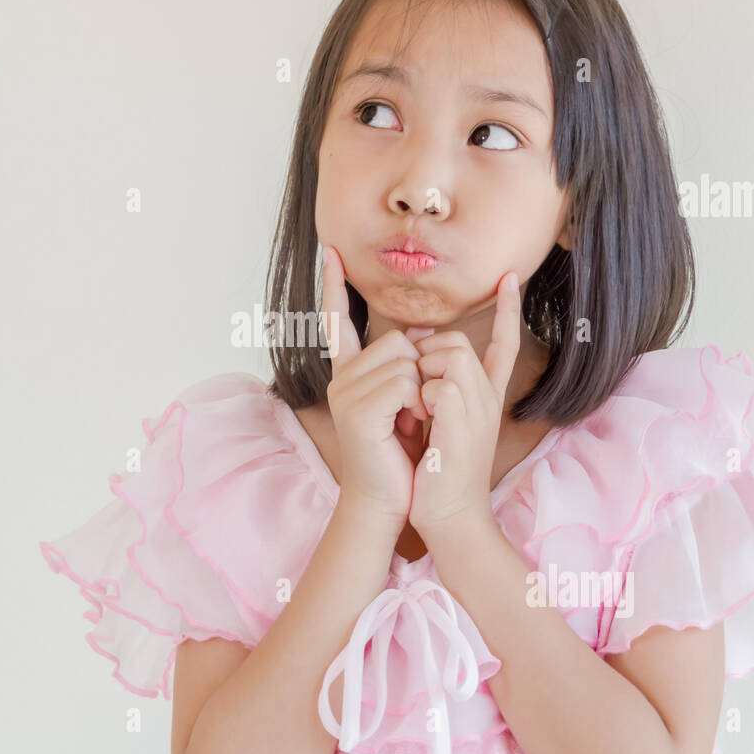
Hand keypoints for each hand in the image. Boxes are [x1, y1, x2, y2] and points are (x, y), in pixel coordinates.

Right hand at [320, 245, 428, 534]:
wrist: (389, 501)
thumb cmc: (402, 456)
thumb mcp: (406, 404)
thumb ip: (405, 368)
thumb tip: (417, 334)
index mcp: (351, 375)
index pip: (339, 321)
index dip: (334, 286)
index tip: (332, 252)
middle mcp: (342, 379)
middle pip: (396, 340)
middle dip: (419, 370)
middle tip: (413, 411)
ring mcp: (345, 394)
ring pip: (404, 360)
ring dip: (421, 391)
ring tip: (410, 423)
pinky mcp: (357, 411)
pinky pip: (404, 382)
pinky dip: (418, 403)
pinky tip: (407, 427)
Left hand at [408, 271, 523, 537]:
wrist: (450, 516)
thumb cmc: (438, 476)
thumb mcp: (441, 425)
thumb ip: (438, 389)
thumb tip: (419, 351)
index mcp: (486, 397)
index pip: (504, 342)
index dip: (508, 309)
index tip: (510, 277)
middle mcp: (489, 396)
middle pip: (457, 342)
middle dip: (426, 358)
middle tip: (416, 399)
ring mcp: (480, 405)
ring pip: (447, 354)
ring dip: (420, 378)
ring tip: (419, 414)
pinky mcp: (464, 417)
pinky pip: (435, 382)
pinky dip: (418, 401)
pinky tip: (422, 428)